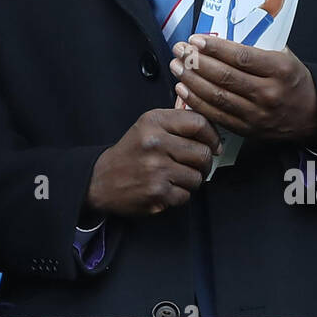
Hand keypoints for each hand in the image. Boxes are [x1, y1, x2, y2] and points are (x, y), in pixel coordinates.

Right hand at [85, 109, 221, 217]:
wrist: (101, 180)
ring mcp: (156, 169)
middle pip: (203, 153)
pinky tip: (167, 188)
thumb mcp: (148, 126)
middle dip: (205, 162)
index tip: (214, 145)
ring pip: (197, 176)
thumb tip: (212, 131)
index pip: (199, 123)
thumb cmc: (131, 152)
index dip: (212, 136)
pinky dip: (180, 194)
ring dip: (192, 180)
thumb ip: (177, 122)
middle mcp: (155, 143)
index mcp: (154, 122)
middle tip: (197, 165)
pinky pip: (186, 195)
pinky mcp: (157, 192)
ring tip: (177, 176)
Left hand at [171, 36, 316, 146]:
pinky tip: (183, 90)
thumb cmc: (295, 81)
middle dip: (197, 62)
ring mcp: (257, 114)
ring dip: (192, 81)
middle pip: (225, 77)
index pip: (242, 57)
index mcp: (280, 70)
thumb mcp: (286, 57)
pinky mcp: (248, 129)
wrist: (313, 116)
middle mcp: (268, 93)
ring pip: (218, 97)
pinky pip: (217, 116)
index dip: (216, 48)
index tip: (196, 39)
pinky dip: (197, 102)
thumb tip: (224, 35)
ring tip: (177, 66)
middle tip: (180, 50)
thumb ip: (259, 47)